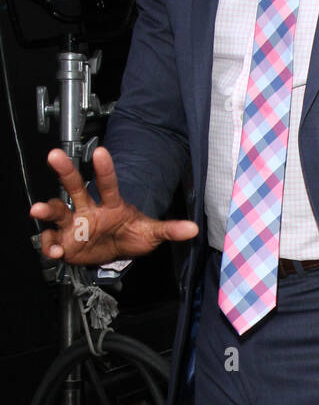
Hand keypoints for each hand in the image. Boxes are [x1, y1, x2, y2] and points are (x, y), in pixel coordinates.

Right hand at [30, 147, 197, 266]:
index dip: (104, 168)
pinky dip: (49, 245)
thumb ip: (169, 230)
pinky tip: (54, 251)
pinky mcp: (64, 241)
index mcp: (110, 204)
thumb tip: (194, 229)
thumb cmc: (131, 235)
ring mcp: (74, 224)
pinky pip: (51, 240)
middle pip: (74, 186)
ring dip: (46, 209)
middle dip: (65, 170)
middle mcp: (88, 209)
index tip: (99, 152)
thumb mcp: (151, 233)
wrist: (116, 252)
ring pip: (57, 211)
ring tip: (37, 209)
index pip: (108, 183)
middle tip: (54, 155)